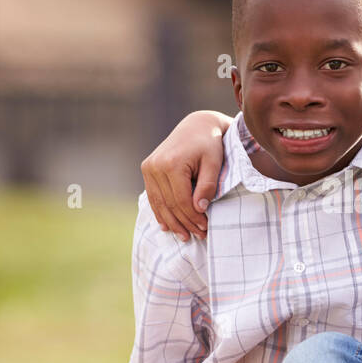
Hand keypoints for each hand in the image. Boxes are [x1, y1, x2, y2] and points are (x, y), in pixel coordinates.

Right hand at [141, 111, 231, 240]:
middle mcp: (155, 166)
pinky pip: (153, 196)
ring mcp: (149, 168)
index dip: (193, 217)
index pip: (182, 200)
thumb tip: (200, 209)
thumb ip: (208, 185)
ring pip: (159, 203)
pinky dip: (160, 212)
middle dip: (185, 223)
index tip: (206, 228)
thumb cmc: (210, 144)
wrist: (197, 126)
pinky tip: (166, 226)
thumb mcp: (214, 163)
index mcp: (172, 164)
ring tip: (185, 236)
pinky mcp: (147, 169)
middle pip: (170, 204)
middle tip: (199, 235)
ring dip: (172, 222)